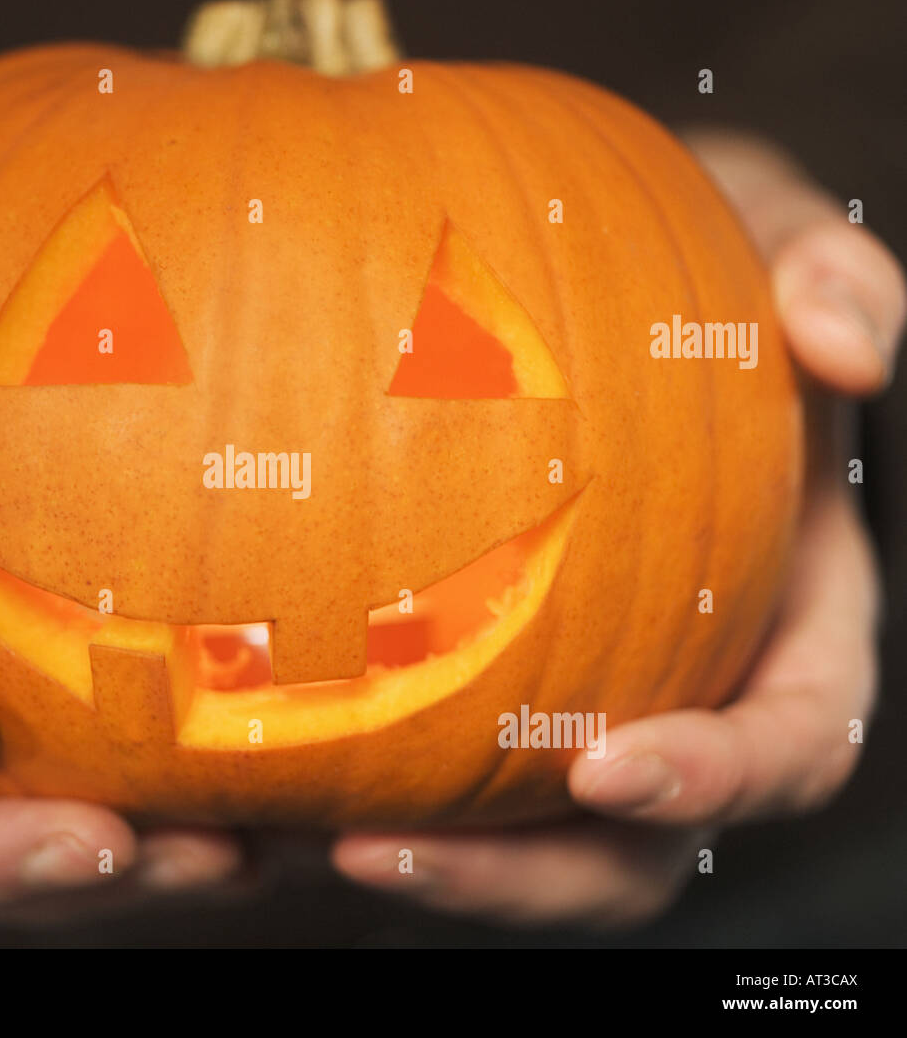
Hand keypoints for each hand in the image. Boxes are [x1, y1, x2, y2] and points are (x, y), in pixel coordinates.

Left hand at [332, 132, 905, 925]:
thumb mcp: (745, 224)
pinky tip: (251, 777)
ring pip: (519, 839)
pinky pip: (423, 771)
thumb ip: (818, 267)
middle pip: (633, 842)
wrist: (543, 267)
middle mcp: (679, 678)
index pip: (789, 738)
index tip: (601, 765)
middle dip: (526, 872)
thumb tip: (848, 343)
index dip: (713, 776)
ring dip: (423, 859)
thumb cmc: (665, 256)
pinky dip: (347, 790)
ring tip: (289, 837)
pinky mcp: (466, 689)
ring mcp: (570, 693)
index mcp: (784, 614)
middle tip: (383, 849)